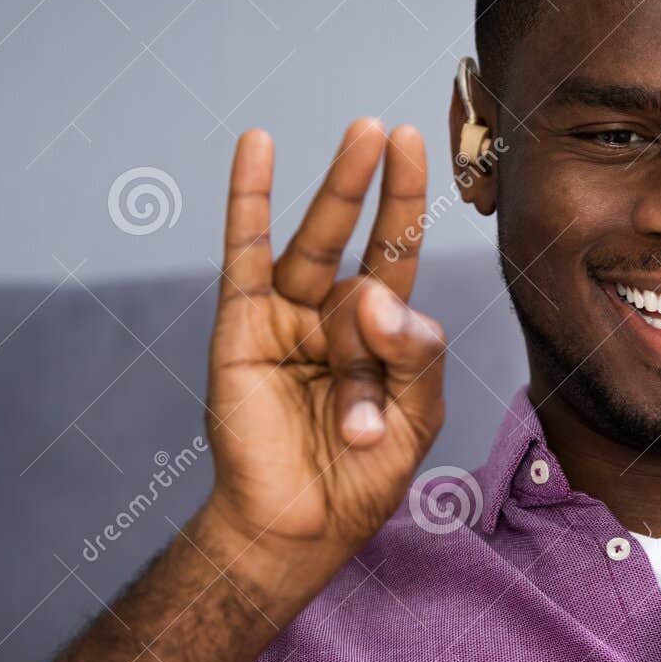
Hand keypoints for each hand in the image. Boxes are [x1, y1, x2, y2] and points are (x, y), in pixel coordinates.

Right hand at [198, 120, 445, 608]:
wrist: (298, 528)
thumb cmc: (362, 480)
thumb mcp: (416, 419)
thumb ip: (414, 356)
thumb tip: (378, 296)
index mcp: (383, 335)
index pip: (399, 256)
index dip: (409, 205)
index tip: (419, 149)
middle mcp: (334, 315)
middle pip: (359, 236)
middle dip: (379, 185)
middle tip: (396, 133)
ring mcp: (286, 317)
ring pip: (316, 247)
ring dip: (339, 188)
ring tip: (364, 135)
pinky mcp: (242, 327)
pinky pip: (246, 255)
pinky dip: (250, 201)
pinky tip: (257, 148)